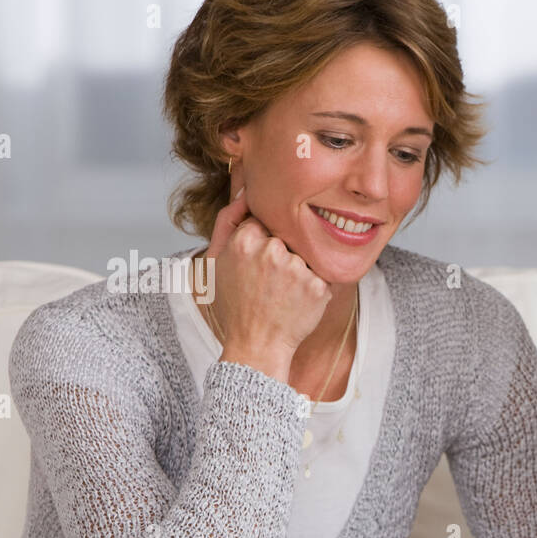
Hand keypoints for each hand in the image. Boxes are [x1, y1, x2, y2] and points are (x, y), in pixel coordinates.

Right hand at [202, 186, 331, 374]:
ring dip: (298, 271)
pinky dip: (312, 288)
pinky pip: (320, 275)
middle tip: (270, 284)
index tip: (258, 265)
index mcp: (244, 241)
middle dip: (282, 255)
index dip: (263, 241)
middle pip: (287, 236)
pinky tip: (296, 303)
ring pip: (304, 255)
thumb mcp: (216, 262)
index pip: (265, 222)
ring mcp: (296, 269)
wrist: (256, 346)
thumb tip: (245, 191)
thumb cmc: (235, 304)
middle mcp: (271, 251)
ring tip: (282, 295)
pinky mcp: (317, 286)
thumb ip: (227, 222)